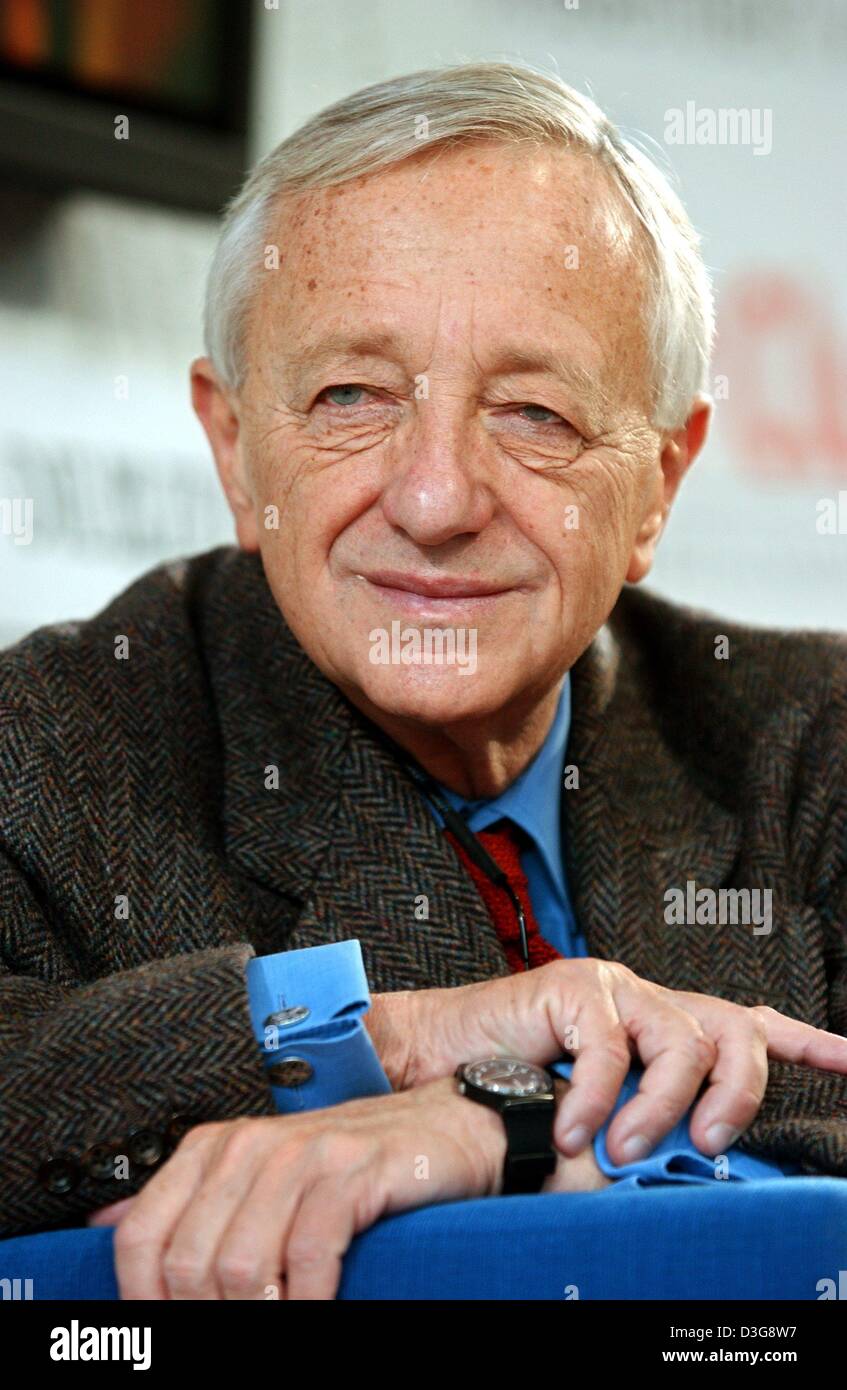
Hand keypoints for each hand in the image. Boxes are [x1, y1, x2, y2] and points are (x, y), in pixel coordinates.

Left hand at [96, 1076, 601, 1300]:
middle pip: (188, 1263)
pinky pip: (306, 1254)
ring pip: (240, 1267)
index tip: (170, 1335)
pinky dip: (306, 1302)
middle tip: (243, 1334)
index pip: (141, 1237)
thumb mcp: (262, 1178)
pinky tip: (317, 1311)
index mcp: (214, 1147)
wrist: (448, 1129)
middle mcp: (249, 1145)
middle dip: (207, 1318)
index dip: (146, 1302)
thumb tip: (108, 1226)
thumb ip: (192, 1201)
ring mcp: (302, 1155)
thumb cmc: (353, 1166)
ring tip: (281, 1326)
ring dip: (258, 1319)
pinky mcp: (351, 1172)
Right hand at [367, 958, 846, 1163]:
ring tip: (621, 1149)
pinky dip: (598, 1098)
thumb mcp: (597, 1114)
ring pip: (682, 1041)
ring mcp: (617, 988)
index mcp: (662, 1028)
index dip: (804, 1042)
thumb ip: (643, 1121)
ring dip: (660, 1110)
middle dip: (738, 1094)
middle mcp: (650, 1001)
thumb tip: (691, 1169)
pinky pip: (612, 1047)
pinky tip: (576, 1129)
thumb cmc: (517, 1089)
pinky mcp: (578, 986)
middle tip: (710, 1144)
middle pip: (734, 1032)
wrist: (441, 1060)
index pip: (745, 1026)